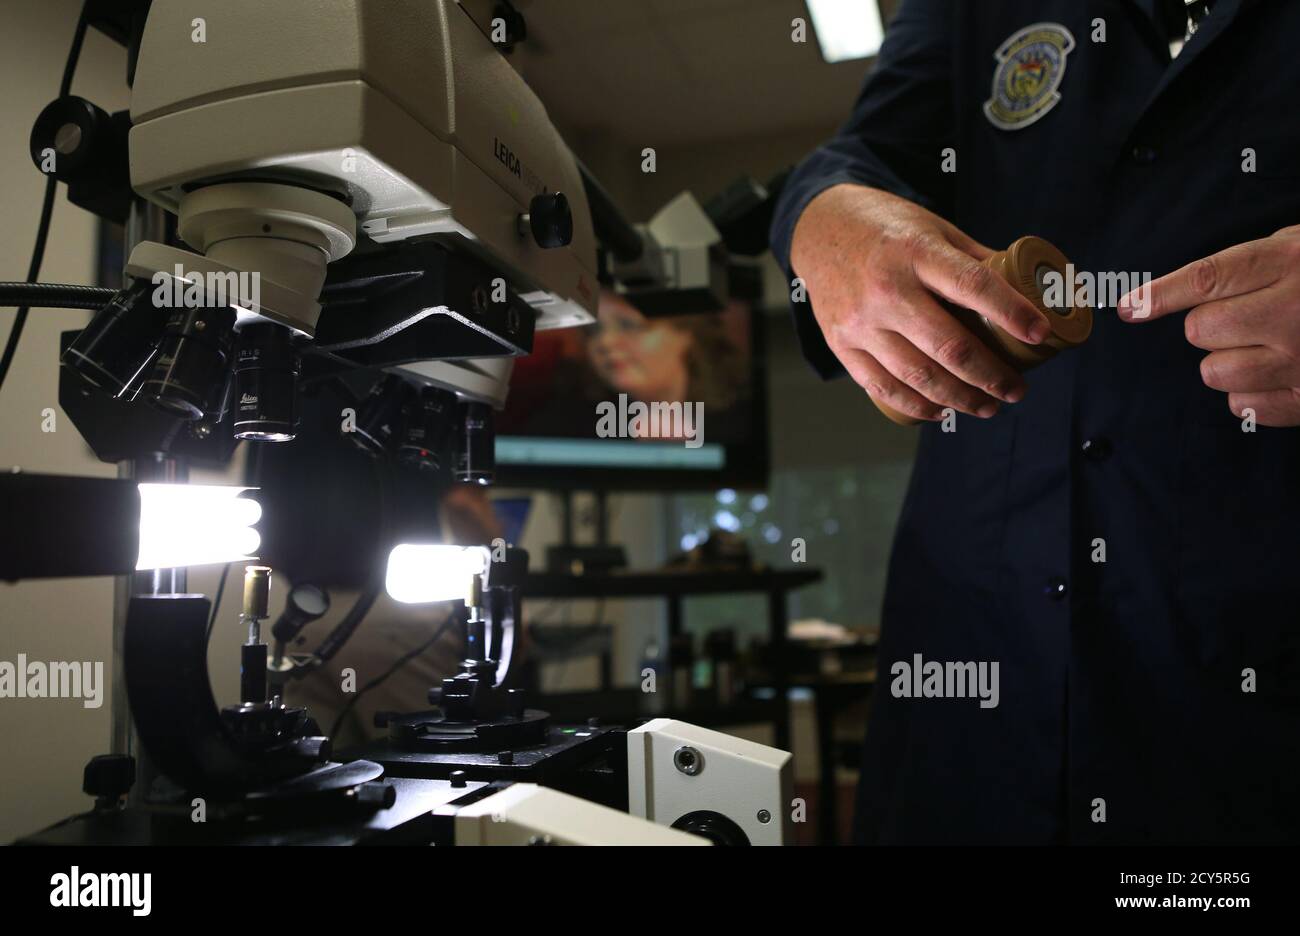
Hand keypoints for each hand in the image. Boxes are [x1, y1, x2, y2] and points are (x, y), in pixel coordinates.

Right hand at [790, 184, 1050, 420]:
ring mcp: (860, 322)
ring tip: (988, 406)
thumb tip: (1027, 293)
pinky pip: (883, 386)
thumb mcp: (936, 229)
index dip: (1011, 312)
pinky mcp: (842, 344)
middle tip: (1016, 390)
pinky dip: (916, 406)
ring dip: (960, 399)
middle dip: (990, 376)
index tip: (1040, 332)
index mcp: (917, 253)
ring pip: (918, 375)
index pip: (972, 286)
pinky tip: (942, 411)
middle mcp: (886, 290)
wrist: (821, 229)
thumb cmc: (889, 228)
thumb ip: (974, 263)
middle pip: (948, 346)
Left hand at [1117, 225, 1299, 426]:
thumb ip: (1251, 265)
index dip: (1160, 295)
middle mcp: (1295, 312)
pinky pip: (1244, 406)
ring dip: (1225, 361)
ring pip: (1216, 372)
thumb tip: (1184, 292)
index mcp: (1292, 263)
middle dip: (1207, 325)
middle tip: (1239, 317)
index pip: (1207, 279)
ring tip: (1260, 344)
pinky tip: (1271, 372)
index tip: (1129, 308)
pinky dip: (1246, 394)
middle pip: (1202, 331)